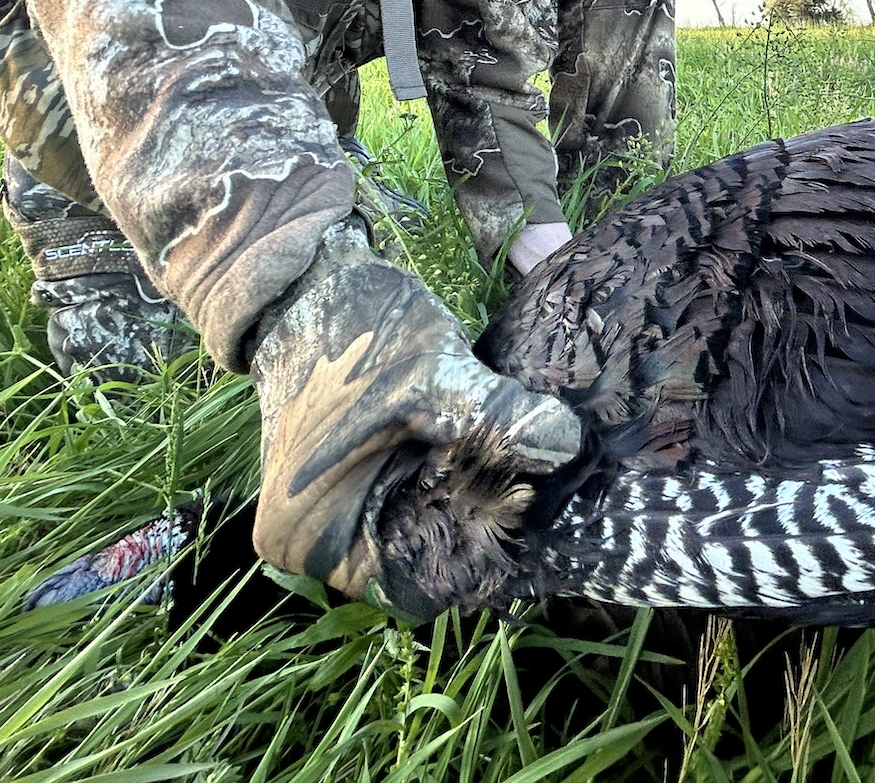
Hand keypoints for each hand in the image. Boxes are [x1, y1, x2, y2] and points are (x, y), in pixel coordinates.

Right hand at [250, 219, 581, 597]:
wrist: (312, 286)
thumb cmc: (356, 335)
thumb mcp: (429, 377)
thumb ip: (496, 419)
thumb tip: (564, 446)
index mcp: (310, 539)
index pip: (416, 589)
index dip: (478, 559)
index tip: (526, 511)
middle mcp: (314, 545)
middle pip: (423, 566)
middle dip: (480, 530)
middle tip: (535, 488)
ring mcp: (335, 517)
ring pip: (426, 534)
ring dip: (474, 505)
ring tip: (522, 470)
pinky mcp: (358, 488)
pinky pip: (418, 505)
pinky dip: (458, 484)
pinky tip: (498, 457)